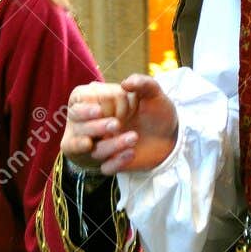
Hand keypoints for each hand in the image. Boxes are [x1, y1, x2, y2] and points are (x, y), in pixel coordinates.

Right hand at [61, 74, 178, 175]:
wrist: (172, 136)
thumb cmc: (158, 111)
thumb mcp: (154, 94)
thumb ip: (142, 83)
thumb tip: (125, 83)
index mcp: (101, 103)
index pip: (78, 105)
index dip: (84, 109)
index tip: (99, 110)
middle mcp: (97, 124)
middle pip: (81, 129)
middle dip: (94, 128)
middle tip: (116, 124)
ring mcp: (104, 144)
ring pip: (95, 150)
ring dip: (112, 145)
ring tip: (134, 138)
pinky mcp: (113, 161)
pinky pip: (106, 168)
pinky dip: (117, 162)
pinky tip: (131, 153)